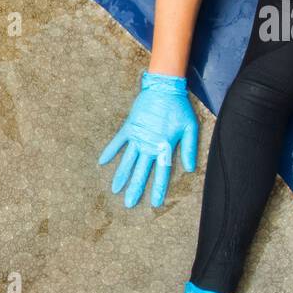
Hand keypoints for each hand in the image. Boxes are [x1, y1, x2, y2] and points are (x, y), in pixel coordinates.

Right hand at [99, 72, 198, 207]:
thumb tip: (189, 169)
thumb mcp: (190, 127)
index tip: (155, 203)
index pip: (162, 172)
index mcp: (164, 146)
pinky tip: (102, 162)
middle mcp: (149, 145)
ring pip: (127, 161)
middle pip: (141, 171)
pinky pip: (118, 142)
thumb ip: (188, 148)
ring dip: (121, 176)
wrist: (164, 88)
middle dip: (135, 189)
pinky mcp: (130, 127)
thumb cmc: (179, 107)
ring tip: (114, 190)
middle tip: (129, 204)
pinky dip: (110, 151)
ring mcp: (137, 137)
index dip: (158, 188)